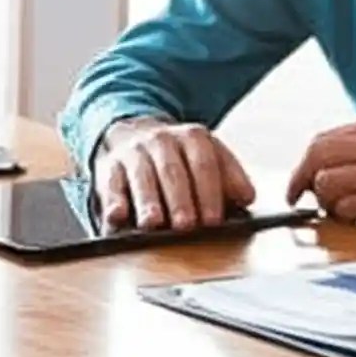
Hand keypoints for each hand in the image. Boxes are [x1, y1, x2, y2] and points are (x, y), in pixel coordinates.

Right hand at [94, 117, 255, 231]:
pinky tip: (117, 216)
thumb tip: (247, 197)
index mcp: (193, 137)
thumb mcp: (209, 156)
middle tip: (187, 225)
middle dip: (180, 200)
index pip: (205, 164)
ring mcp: (133, 153)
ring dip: (148, 202)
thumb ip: (231, 176)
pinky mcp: (108, 167)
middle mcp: (162, 141)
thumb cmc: (180, 156)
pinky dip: (113, 201)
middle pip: (173, 172)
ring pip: (142, 177)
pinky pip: (110, 184)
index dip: (210, 193)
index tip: (214, 219)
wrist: (133, 131)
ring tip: (153, 224)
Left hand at [285, 117, 355, 223]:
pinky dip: (346, 216)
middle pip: (316, 158)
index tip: (297, 186)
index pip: (319, 141)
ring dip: (327, 203)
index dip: (301, 167)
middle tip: (308, 200)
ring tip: (342, 210)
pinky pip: (350, 207)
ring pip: (328, 184)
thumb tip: (320, 169)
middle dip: (303, 183)